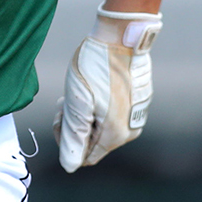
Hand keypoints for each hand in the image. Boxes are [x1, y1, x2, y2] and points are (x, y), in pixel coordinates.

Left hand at [55, 8, 161, 171]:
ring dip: (86, 113)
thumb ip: (73, 136)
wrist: (122, 36)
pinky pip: (111, 114)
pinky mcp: (137, 101)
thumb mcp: (77, 102)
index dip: (68, 140)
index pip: (84, 157)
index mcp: (114, 134)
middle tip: (67, 100)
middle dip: (76, 125)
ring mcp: (135, 115)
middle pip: (92, 142)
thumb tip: (69, 166)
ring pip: (100, 127)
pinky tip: (95, 84)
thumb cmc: (97, 66)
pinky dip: (98, 104)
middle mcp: (129, 130)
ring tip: (81, 90)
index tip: (63, 114)